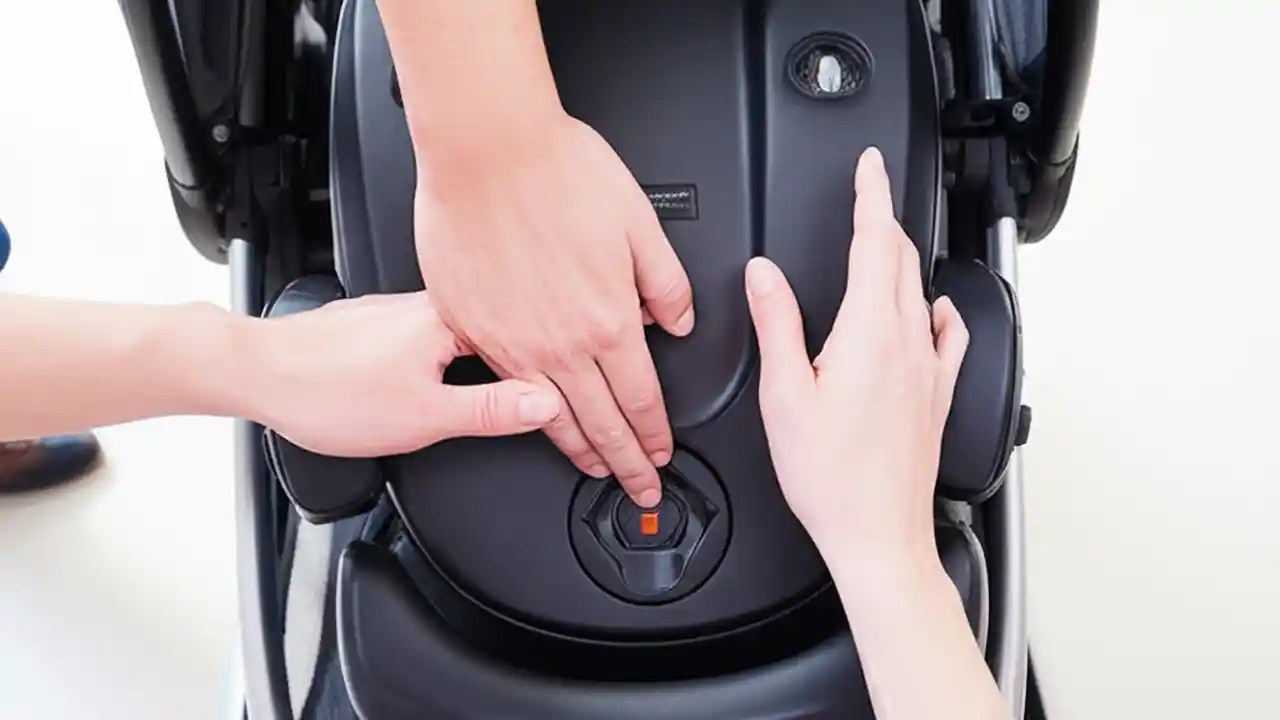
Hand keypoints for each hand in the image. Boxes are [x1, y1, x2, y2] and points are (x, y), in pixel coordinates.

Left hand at [246, 292, 560, 457]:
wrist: (258, 374)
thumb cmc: (327, 392)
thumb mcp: (424, 416)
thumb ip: (491, 410)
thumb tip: (547, 403)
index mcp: (450, 318)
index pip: (529, 333)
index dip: (560, 364)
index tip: (583, 388)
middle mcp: (432, 303)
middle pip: (505, 326)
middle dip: (532, 353)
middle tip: (564, 381)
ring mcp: (406, 309)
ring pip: (473, 328)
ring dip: (497, 352)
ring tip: (519, 380)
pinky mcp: (385, 322)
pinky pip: (442, 334)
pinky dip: (460, 355)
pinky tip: (459, 373)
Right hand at [413, 114, 693, 506]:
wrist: (484, 149)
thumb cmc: (557, 172)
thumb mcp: (638, 222)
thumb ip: (665, 282)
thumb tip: (679, 320)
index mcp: (607, 318)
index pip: (641, 398)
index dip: (654, 434)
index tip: (662, 455)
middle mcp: (560, 343)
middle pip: (602, 423)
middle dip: (627, 464)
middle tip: (640, 489)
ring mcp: (511, 343)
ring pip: (551, 418)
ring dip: (580, 453)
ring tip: (595, 471)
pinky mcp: (472, 331)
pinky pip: (504, 390)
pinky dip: (527, 419)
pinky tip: (537, 424)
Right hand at [745, 148, 968, 565]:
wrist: (878, 535)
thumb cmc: (831, 479)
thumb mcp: (784, 396)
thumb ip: (777, 325)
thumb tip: (765, 275)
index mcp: (869, 336)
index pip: (876, 242)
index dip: (870, 195)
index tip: (868, 166)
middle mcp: (909, 345)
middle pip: (902, 260)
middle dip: (882, 221)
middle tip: (865, 198)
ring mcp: (930, 370)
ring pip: (922, 291)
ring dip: (902, 260)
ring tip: (883, 247)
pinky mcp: (938, 395)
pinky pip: (947, 334)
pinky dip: (936, 308)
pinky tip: (932, 312)